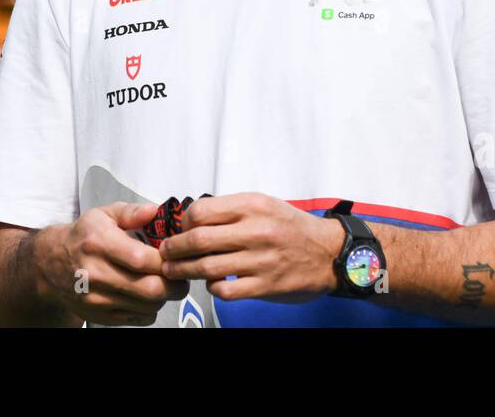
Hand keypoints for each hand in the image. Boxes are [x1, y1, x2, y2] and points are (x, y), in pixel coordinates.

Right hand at [40, 201, 189, 326]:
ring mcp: (96, 299)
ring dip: (165, 297)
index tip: (176, 256)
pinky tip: (148, 294)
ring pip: (146, 306)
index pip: (142, 259)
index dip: (166, 260)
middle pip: (148, 288)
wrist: (51, 264)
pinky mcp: (99, 316)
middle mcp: (95, 274)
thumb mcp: (104, 214)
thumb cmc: (84, 235)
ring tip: (167, 283)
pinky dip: (151, 309)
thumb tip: (155, 211)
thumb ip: (132, 212)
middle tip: (182, 275)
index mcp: (99, 243)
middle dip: (174, 284)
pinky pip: (137, 319)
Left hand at [158, 192, 344, 301]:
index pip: (201, 211)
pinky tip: (210, 283)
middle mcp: (256, 231)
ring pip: (206, 267)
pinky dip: (210, 288)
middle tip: (165, 253)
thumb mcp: (264, 204)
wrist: (329, 252)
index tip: (179, 229)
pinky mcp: (265, 285)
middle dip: (173, 249)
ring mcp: (261, 260)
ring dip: (184, 270)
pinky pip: (225, 290)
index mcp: (252, 206)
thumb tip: (192, 218)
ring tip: (174, 270)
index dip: (183, 222)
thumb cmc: (291, 227)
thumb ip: (231, 210)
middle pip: (198, 240)